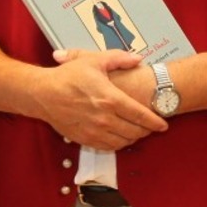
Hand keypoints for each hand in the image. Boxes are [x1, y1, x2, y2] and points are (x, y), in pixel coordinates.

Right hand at [37, 49, 166, 149]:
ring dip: (133, 138)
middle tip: (151, 127)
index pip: (141, 115)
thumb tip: (138, 59)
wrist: (43, 94)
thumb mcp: (94, 60)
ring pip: (123, 142)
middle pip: (135, 131)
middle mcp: (105, 118)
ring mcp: (95, 131)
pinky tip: (120, 137)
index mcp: (110, 99)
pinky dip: (118, 144)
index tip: (163, 124)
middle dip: (147, 130)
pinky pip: (108, 147)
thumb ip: (119, 58)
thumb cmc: (68, 76)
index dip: (155, 121)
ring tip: (137, 131)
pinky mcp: (85, 139)